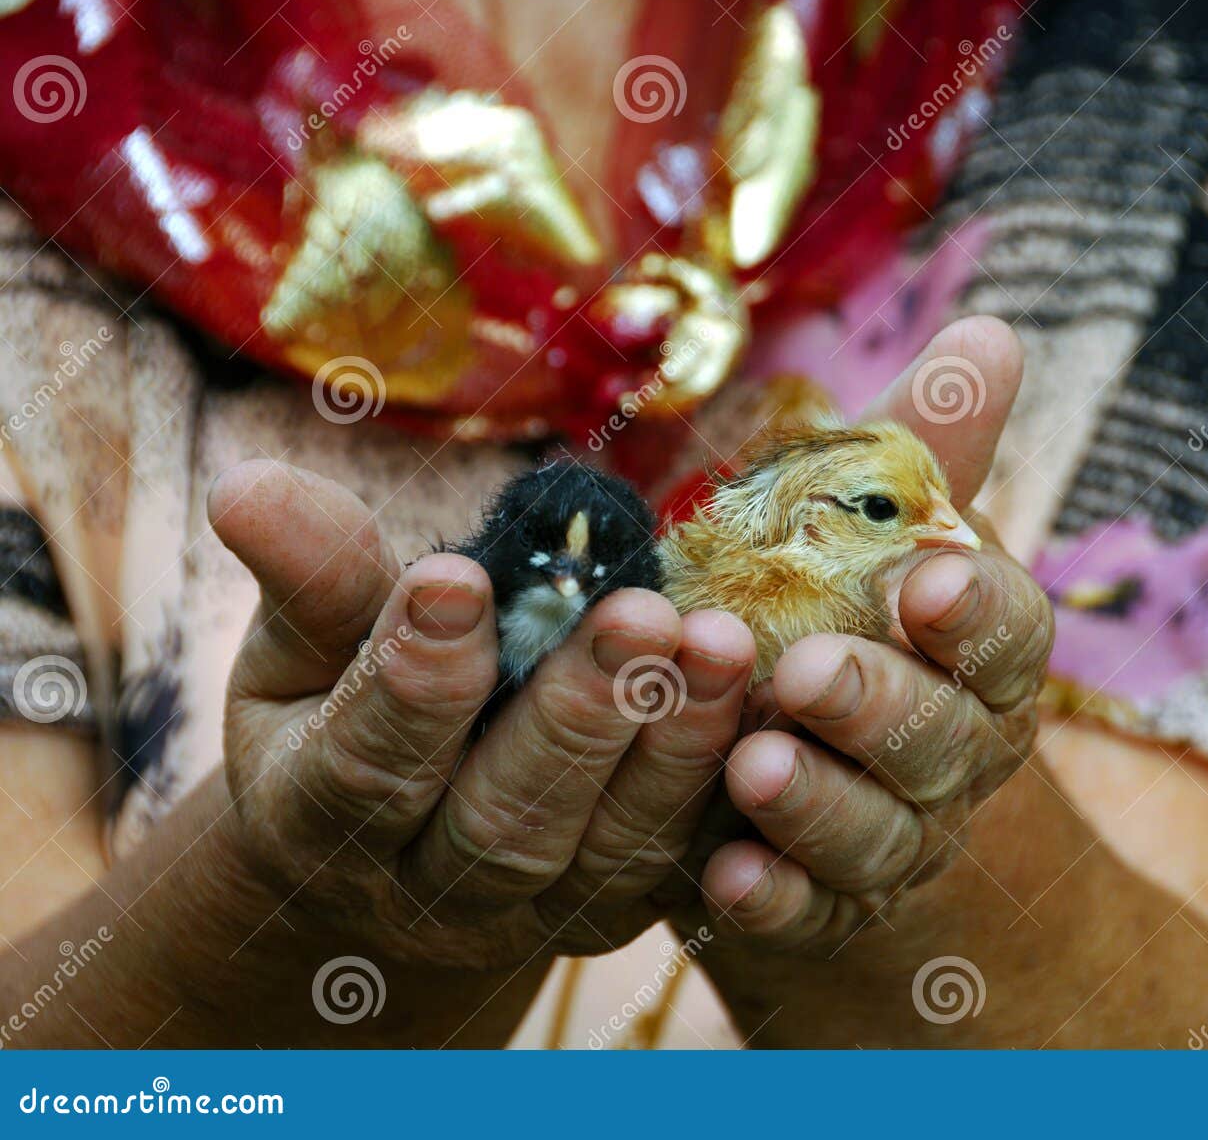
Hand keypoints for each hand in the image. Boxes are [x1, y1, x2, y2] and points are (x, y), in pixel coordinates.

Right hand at [213, 460, 753, 969]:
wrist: (392, 852)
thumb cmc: (337, 719)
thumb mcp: (304, 655)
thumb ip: (309, 581)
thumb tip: (242, 485)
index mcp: (324, 823)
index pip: (367, 760)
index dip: (413, 676)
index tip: (455, 579)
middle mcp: (429, 889)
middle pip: (506, 823)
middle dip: (576, 718)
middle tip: (639, 615)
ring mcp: (533, 914)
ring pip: (610, 851)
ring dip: (673, 748)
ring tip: (720, 643)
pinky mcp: (616, 911)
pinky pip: (681, 867)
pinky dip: (728, 797)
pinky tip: (773, 710)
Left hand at [694, 316, 1052, 953]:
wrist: (830, 771)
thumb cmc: (853, 618)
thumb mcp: (882, 530)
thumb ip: (924, 446)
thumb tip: (991, 332)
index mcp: (977, 649)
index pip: (1006, 630)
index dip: (973, 612)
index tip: (924, 582)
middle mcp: (958, 748)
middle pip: (943, 738)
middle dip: (879, 707)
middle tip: (802, 675)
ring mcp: (900, 835)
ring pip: (881, 834)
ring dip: (820, 805)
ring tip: (749, 770)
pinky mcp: (828, 903)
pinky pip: (812, 913)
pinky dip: (775, 899)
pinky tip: (723, 878)